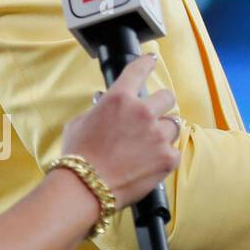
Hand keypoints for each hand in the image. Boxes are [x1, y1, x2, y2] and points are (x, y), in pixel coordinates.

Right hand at [61, 54, 182, 207]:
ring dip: (163, 132)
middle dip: (159, 106)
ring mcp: (158, 135)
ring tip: (146, 147)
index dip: (146, 63)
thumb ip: (99, 109)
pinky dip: (163, 156)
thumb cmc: (77, 157)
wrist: (84, 188)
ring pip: (173, 124)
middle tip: (150, 118)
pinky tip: (147, 165)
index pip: (138, 70)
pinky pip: (173, 150)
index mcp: (119, 98)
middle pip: (167, 97)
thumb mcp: (80, 123)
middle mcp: (143, 112)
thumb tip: (106, 104)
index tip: (151, 61)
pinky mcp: (168, 157)